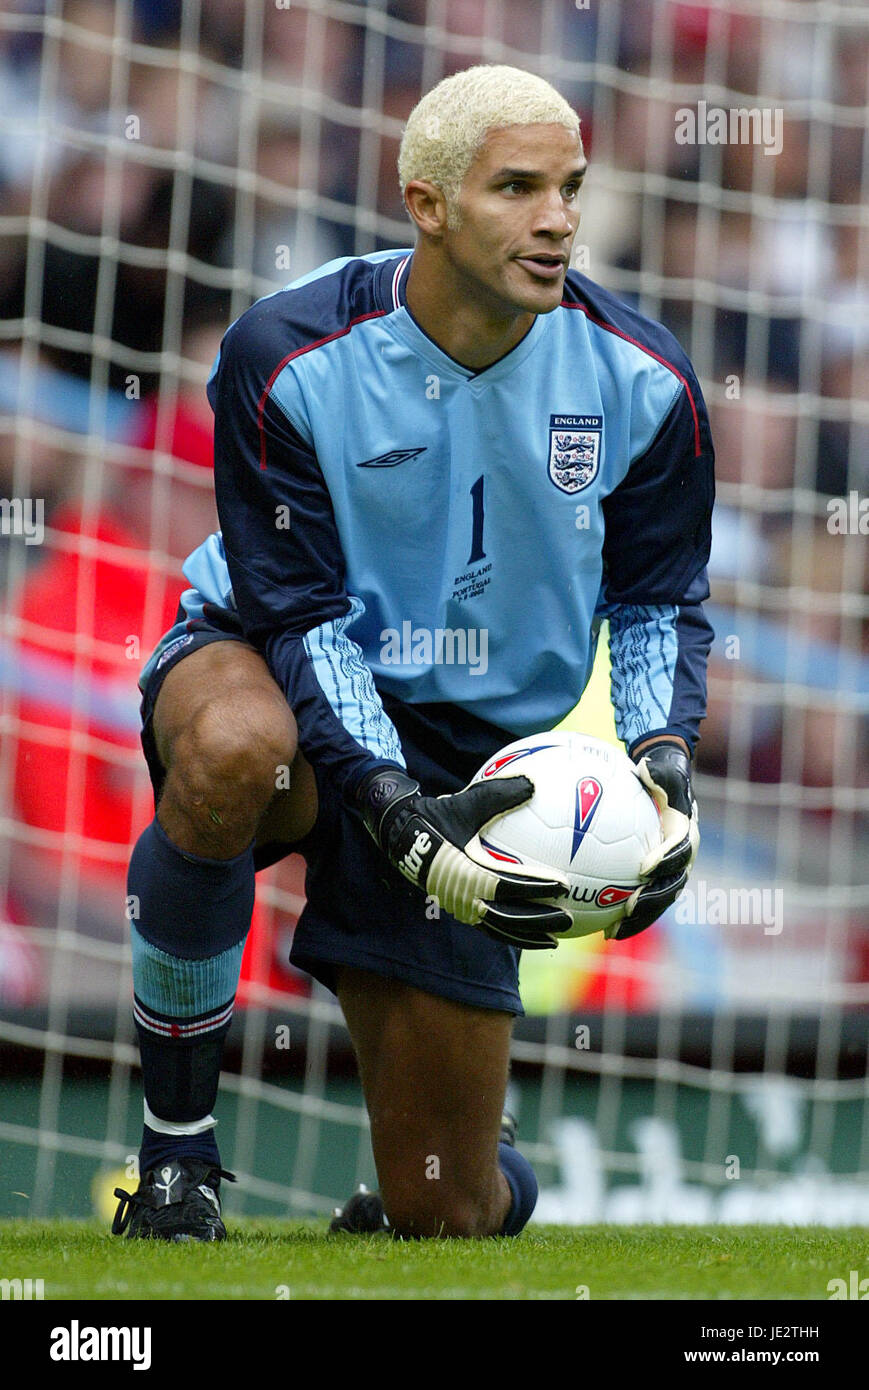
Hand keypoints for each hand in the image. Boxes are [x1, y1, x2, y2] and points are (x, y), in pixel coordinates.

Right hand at [357, 767, 570, 948]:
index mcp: (469, 873)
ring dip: (528, 935)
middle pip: (509, 918)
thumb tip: (533, 783)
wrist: (403, 838)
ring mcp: (462, 908)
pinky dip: (512, 934)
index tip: (563, 885)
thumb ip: (500, 794)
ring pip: (501, 930)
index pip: (509, 886)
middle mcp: (466, 897)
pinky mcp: (461, 911)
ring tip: (554, 939)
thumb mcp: (467, 803)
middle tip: (568, 916)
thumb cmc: (439, 818)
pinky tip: (530, 933)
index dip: (537, 888)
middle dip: (540, 919)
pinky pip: (491, 929)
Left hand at [608, 742, 698, 940]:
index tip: (646, 867)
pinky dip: (627, 918)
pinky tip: (603, 930)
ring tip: (614, 932)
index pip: (681, 851)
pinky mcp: (657, 883)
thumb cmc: (663, 779)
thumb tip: (644, 766)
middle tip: (630, 907)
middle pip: (672, 885)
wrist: (670, 792)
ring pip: (658, 902)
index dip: (666, 860)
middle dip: (653, 900)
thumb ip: (657, 772)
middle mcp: (683, 859)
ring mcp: (671, 874)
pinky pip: (644, 903)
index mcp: (686, 835)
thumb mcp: (662, 771)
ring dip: (640, 919)